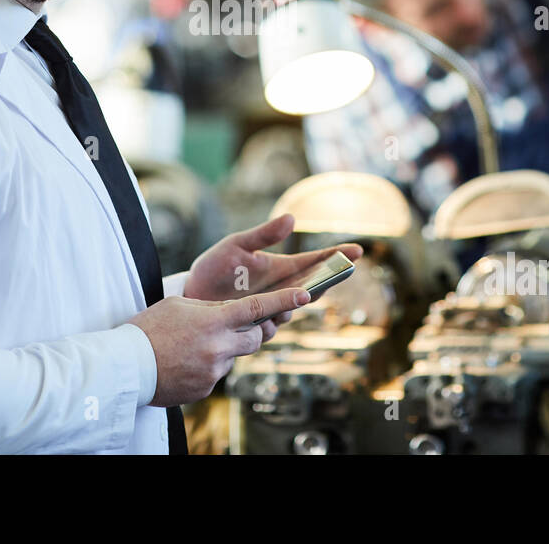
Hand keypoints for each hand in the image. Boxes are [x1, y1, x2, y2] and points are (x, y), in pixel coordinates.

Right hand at [127, 287, 311, 405]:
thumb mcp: (179, 305)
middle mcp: (219, 347)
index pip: (257, 308)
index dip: (283, 301)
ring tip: (192, 346)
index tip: (305, 295)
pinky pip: (217, 373)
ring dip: (224, 349)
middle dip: (253, 330)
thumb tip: (230, 311)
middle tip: (235, 325)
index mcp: (213, 321)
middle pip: (256, 338)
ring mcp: (214, 371)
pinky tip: (185, 362)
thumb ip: (210, 306)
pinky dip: (208, 365)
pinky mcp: (206, 388)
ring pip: (235, 356)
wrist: (125, 367)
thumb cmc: (147, 329)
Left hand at [182, 213, 362, 339]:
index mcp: (281, 268)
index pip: (315, 261)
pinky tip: (264, 319)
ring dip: (295, 303)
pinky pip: (270, 329)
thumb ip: (264, 235)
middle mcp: (281, 290)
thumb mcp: (237, 245)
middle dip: (328, 281)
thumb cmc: (216, 266)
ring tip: (300, 294)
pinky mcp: (257, 327)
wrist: (191, 294)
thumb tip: (292, 219)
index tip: (357, 251)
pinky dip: (270, 323)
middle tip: (336, 274)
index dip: (337, 256)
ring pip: (293, 310)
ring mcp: (271, 309)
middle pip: (313, 287)